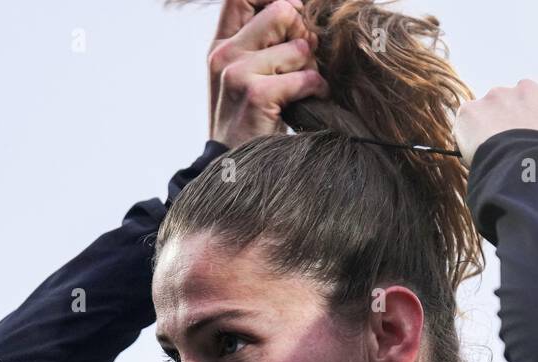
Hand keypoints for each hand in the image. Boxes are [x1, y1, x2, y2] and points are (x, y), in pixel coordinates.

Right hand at [208, 0, 328, 149]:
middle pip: (281, 10)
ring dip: (311, 68)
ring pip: (299, 46)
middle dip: (303, 35)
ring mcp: (237, 73)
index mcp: (220, 45)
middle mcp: (224, 54)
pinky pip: (306, 76)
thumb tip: (300, 14)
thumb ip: (261, 45)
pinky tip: (310, 102)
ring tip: (303, 90)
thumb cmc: (248, 125)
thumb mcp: (244, 79)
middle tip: (304, 63)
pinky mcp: (256, 94)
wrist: (232, 170)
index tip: (292, 22)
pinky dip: (317, 89)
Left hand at [455, 79, 537, 191]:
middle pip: (517, 110)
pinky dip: (468, 141)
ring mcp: (497, 97)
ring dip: (490, 134)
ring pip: (490, 116)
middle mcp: (528, 90)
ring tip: (495, 161)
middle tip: (514, 158)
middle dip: (514, 129)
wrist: (533, 176)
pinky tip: (477, 159)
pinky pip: (466, 126)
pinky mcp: (471, 111)